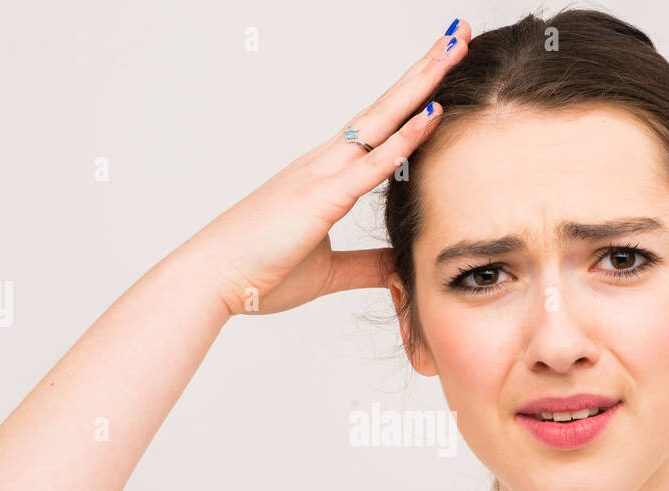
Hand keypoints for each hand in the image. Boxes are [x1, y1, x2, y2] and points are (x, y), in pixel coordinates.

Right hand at [191, 20, 469, 316]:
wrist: (211, 279)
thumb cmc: (258, 271)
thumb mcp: (328, 271)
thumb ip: (367, 266)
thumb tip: (401, 269)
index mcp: (324, 176)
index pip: (377, 127)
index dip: (411, 97)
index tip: (442, 68)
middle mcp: (324, 163)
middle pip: (384, 106)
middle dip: (424, 69)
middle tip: (457, 32)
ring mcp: (322, 174)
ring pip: (382, 119)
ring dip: (422, 82)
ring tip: (454, 45)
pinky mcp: (321, 198)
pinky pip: (372, 163)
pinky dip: (405, 137)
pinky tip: (433, 112)